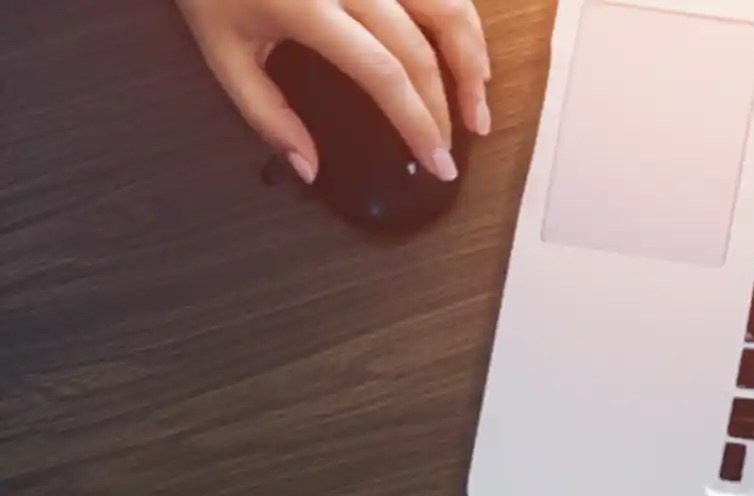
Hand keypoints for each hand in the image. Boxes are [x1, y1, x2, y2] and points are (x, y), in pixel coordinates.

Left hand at [174, 0, 491, 182]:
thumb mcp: (222, 52)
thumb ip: (266, 114)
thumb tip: (311, 169)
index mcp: (309, 7)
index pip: (385, 73)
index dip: (418, 121)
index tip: (437, 161)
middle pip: (423, 46)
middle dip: (450, 102)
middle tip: (461, 145)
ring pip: (448, 4)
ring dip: (472, 55)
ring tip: (479, 99)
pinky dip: (461, 18)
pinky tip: (467, 50)